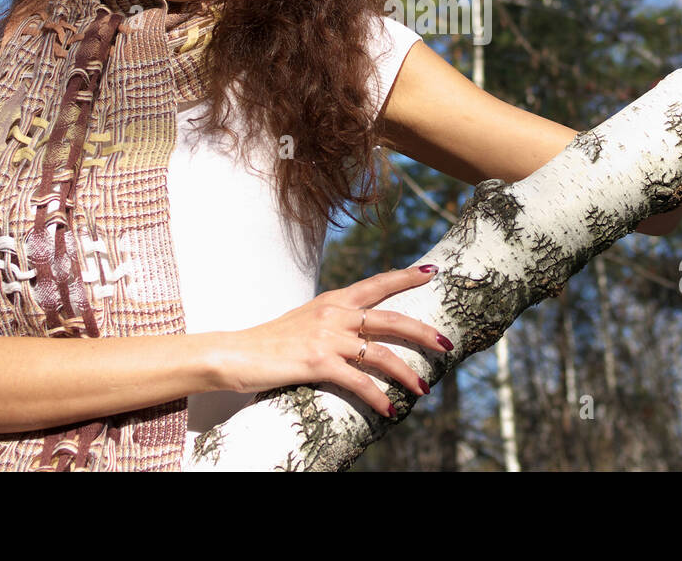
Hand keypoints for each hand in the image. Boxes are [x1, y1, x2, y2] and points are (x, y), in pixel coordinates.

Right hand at [214, 265, 450, 417]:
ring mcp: (328, 337)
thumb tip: (356, 329)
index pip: (377, 283)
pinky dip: (379, 397)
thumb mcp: (305, 319)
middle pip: (392, 318)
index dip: (405, 277)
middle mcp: (335, 313)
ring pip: (382, 354)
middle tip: (447, 343)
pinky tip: (390, 410)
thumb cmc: (270, 341)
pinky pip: (359, 382)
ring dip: (408, 373)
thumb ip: (332, 319)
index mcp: (333, 299)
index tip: (431, 272)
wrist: (235, 353)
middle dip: (423, 331)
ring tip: (425, 388)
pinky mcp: (318, 363)